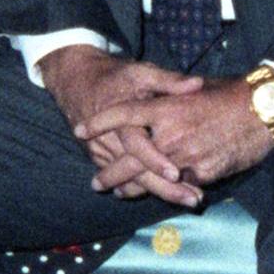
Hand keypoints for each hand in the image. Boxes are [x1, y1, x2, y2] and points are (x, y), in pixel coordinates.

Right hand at [39, 45, 203, 204]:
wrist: (76, 82)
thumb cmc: (115, 77)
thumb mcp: (141, 72)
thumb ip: (169, 81)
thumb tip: (198, 84)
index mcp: (119, 119)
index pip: (136, 145)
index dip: (155, 160)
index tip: (176, 174)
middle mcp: (108, 139)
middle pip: (135, 171)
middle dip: (163, 188)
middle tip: (192, 199)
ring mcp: (101, 151)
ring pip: (129, 179)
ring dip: (157, 191)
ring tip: (186, 200)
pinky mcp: (99, 157)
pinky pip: (120, 178)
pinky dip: (141, 189)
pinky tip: (164, 196)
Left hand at [71, 76, 273, 197]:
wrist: (265, 110)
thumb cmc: (230, 93)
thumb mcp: (194, 88)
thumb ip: (170, 96)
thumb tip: (152, 100)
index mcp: (165, 108)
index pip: (123, 114)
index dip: (100, 122)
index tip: (80, 130)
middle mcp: (171, 134)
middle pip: (131, 157)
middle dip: (111, 173)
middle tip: (95, 183)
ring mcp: (187, 156)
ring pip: (152, 178)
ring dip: (133, 188)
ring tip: (118, 193)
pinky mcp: (204, 172)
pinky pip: (180, 184)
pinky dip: (167, 190)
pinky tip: (156, 194)